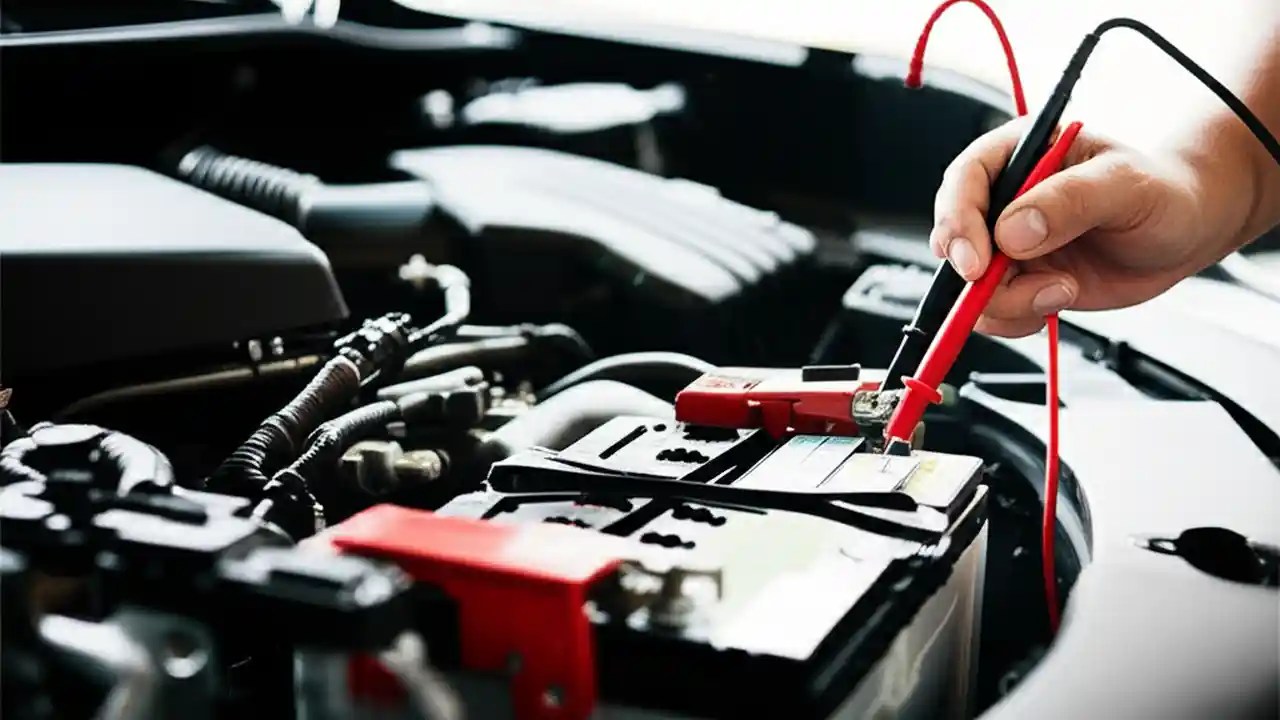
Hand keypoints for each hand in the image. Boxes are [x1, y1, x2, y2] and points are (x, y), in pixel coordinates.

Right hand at [930, 118, 1237, 337]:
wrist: (1187, 231)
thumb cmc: (1164, 192)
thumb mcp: (1126, 186)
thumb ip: (1070, 201)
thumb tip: (1013, 230)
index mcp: (1019, 155)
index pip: (964, 183)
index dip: (958, 223)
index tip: (975, 263)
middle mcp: (1005, 200)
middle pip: (956, 239)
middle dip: (977, 275)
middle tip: (1013, 287)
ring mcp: (1009, 244)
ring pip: (970, 285)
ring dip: (1008, 301)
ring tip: (1062, 290)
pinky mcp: (1020, 280)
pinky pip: (992, 310)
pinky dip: (1017, 317)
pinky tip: (1057, 300)